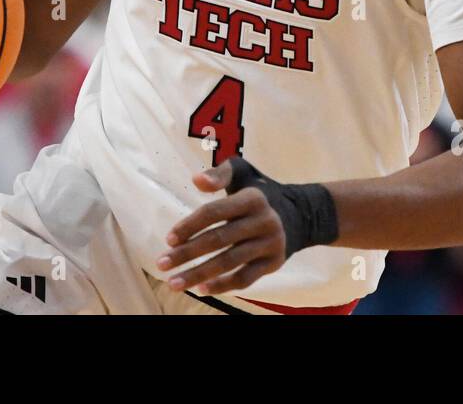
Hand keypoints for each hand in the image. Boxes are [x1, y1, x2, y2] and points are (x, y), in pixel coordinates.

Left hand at [157, 160, 287, 295]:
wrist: (301, 214)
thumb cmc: (259, 192)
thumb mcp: (243, 173)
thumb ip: (219, 174)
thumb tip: (196, 180)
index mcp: (251, 198)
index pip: (214, 212)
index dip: (190, 225)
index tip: (169, 239)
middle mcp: (262, 221)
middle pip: (219, 240)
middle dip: (187, 253)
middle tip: (162, 263)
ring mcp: (269, 244)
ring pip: (229, 262)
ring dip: (198, 273)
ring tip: (174, 282)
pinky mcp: (273, 263)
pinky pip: (245, 278)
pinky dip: (223, 285)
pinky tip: (201, 289)